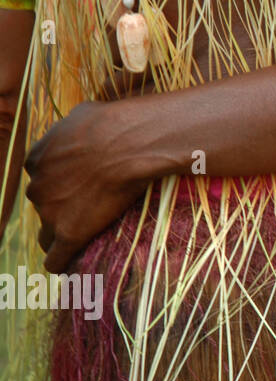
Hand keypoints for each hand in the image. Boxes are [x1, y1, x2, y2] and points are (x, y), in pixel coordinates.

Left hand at [25, 101, 147, 271]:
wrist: (132, 143)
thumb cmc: (114, 122)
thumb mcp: (83, 114)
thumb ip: (72, 128)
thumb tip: (81, 126)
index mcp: (37, 159)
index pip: (42, 179)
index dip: (62, 184)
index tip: (81, 186)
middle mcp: (37, 186)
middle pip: (44, 205)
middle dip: (62, 208)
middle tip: (91, 207)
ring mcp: (51, 212)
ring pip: (48, 233)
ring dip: (64, 234)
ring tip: (84, 238)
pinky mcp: (70, 233)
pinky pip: (56, 259)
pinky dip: (62, 262)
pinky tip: (70, 266)